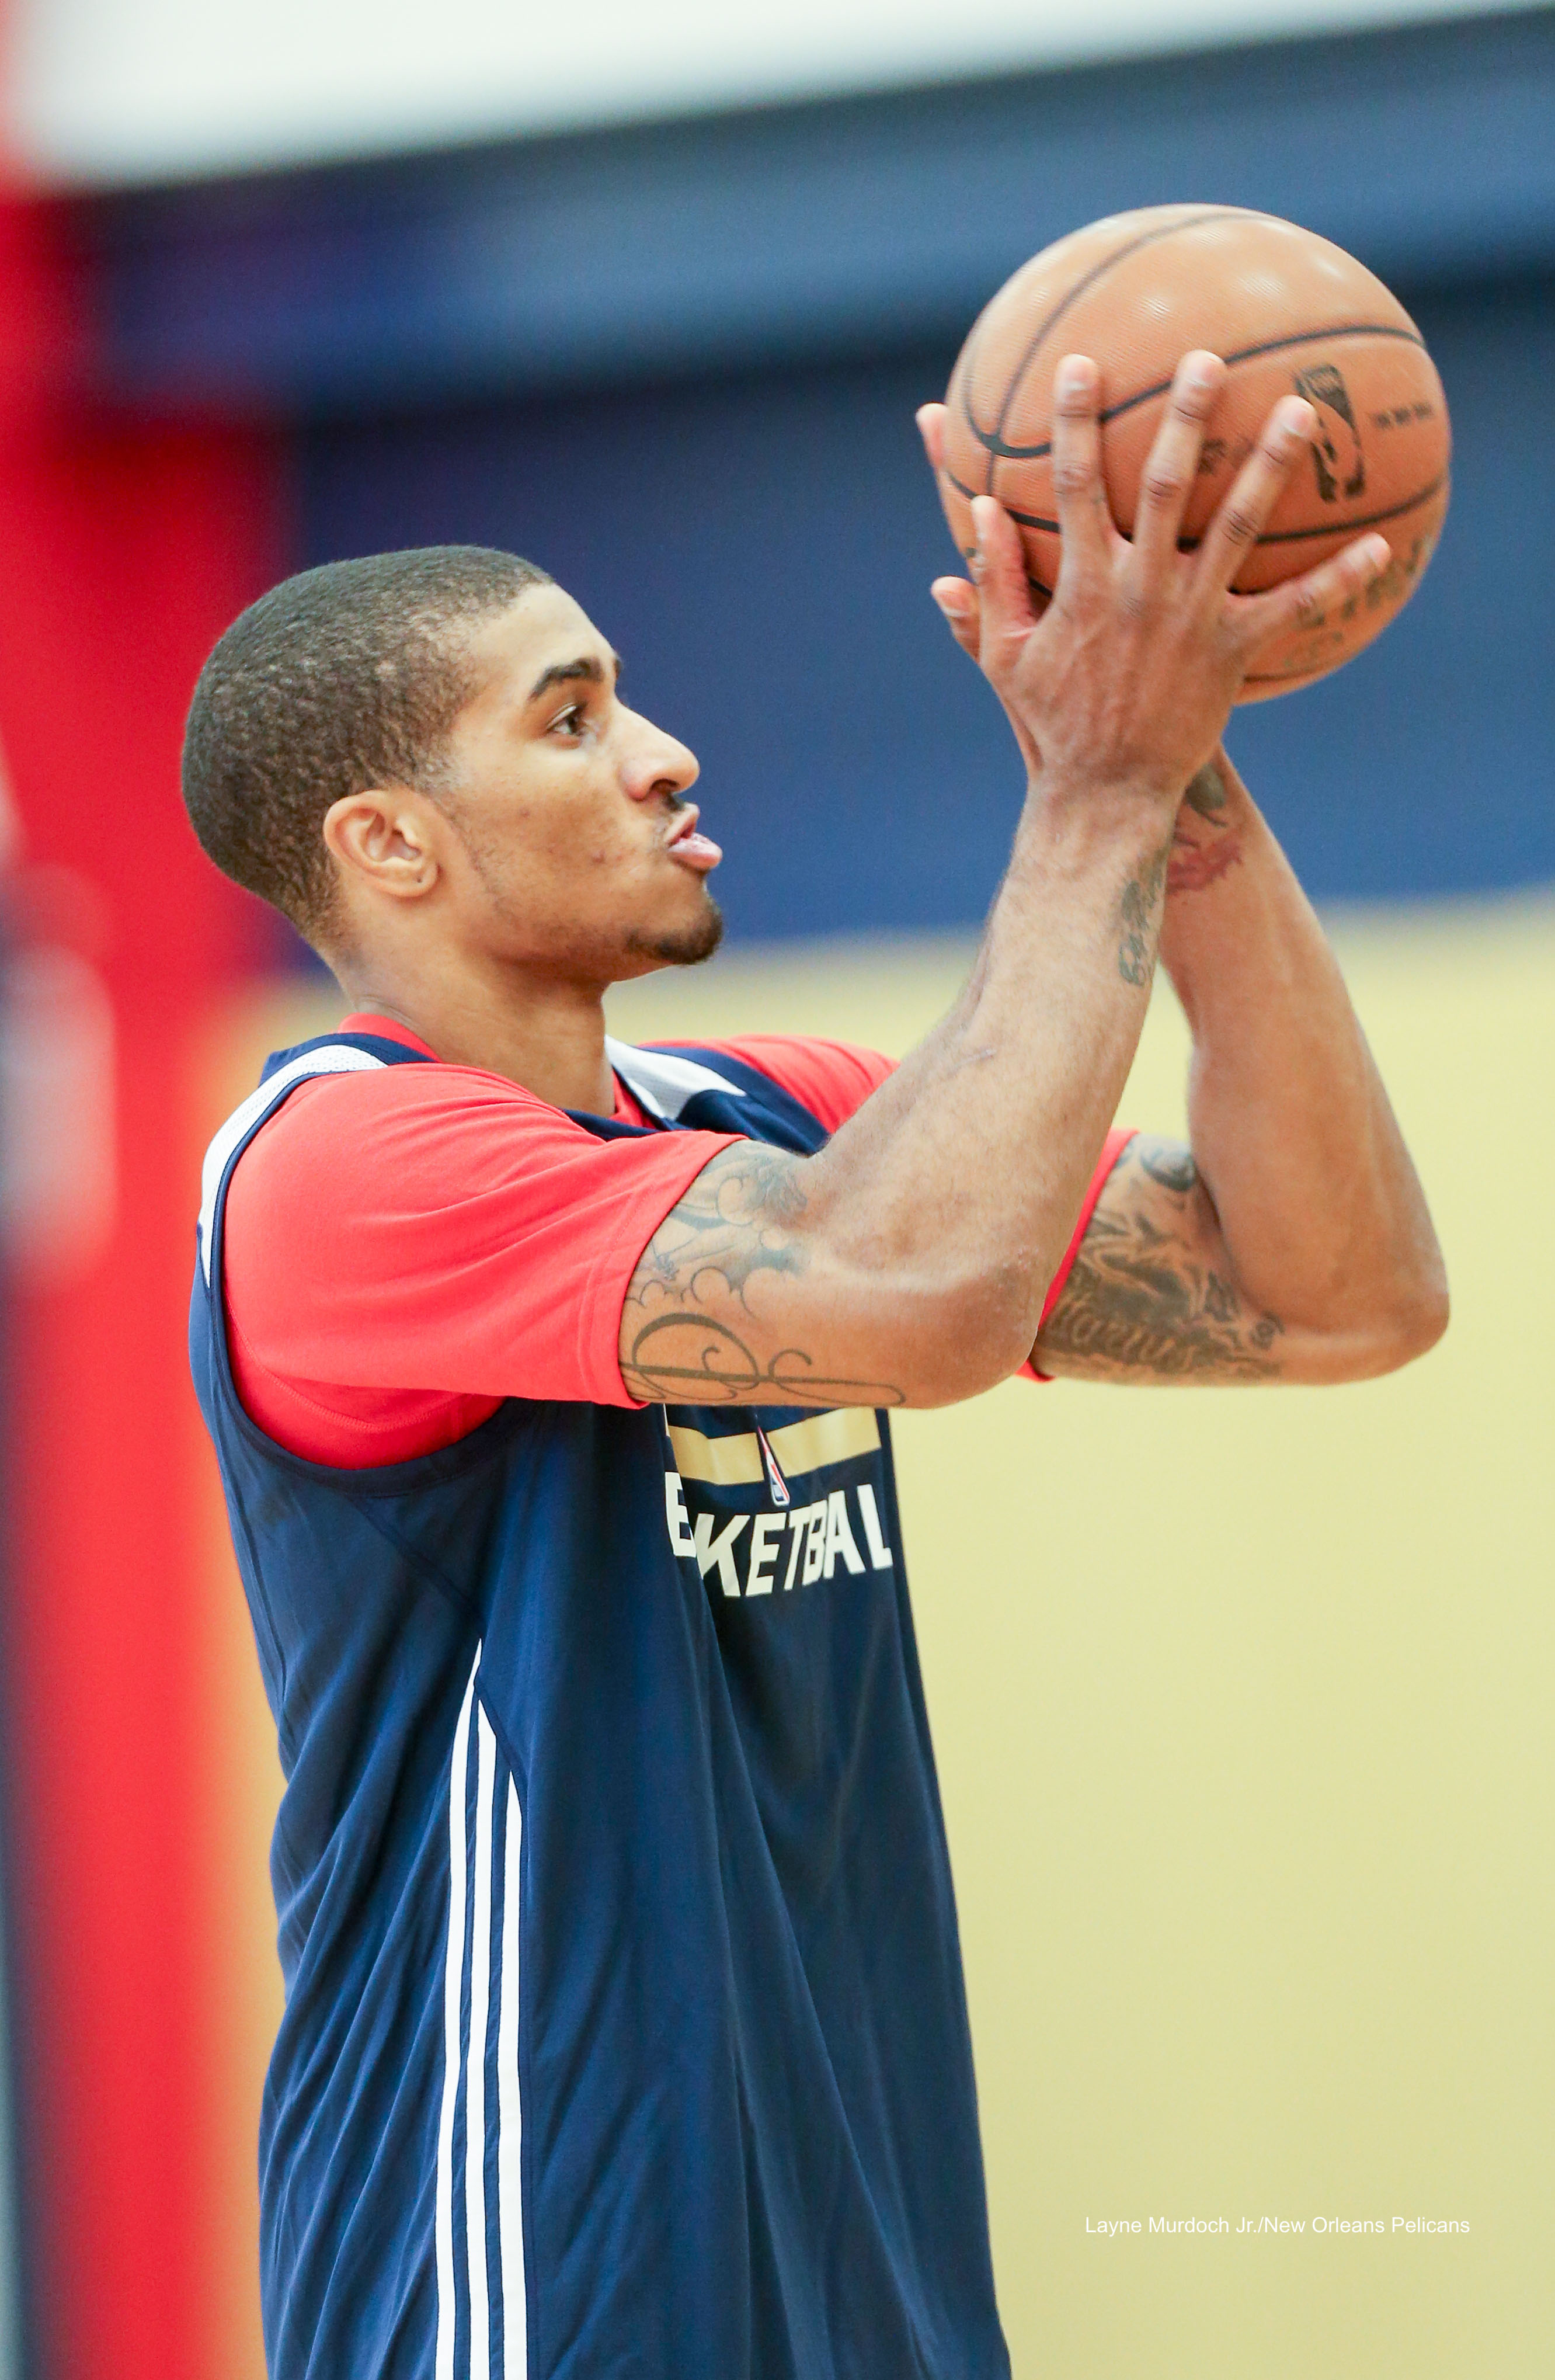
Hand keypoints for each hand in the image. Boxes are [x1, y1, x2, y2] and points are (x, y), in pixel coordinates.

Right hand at [917, 354, 1390, 800]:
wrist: (1105, 790)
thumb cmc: (1052, 720)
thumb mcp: (1003, 655)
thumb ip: (992, 582)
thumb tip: (977, 512)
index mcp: (1081, 583)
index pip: (1073, 486)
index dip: (1074, 423)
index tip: (1081, 365)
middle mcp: (1139, 588)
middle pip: (1165, 484)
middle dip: (1184, 416)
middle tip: (1207, 358)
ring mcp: (1190, 616)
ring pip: (1238, 525)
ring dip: (1270, 464)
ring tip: (1300, 411)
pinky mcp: (1231, 650)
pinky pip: (1293, 606)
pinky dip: (1337, 578)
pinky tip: (1379, 545)